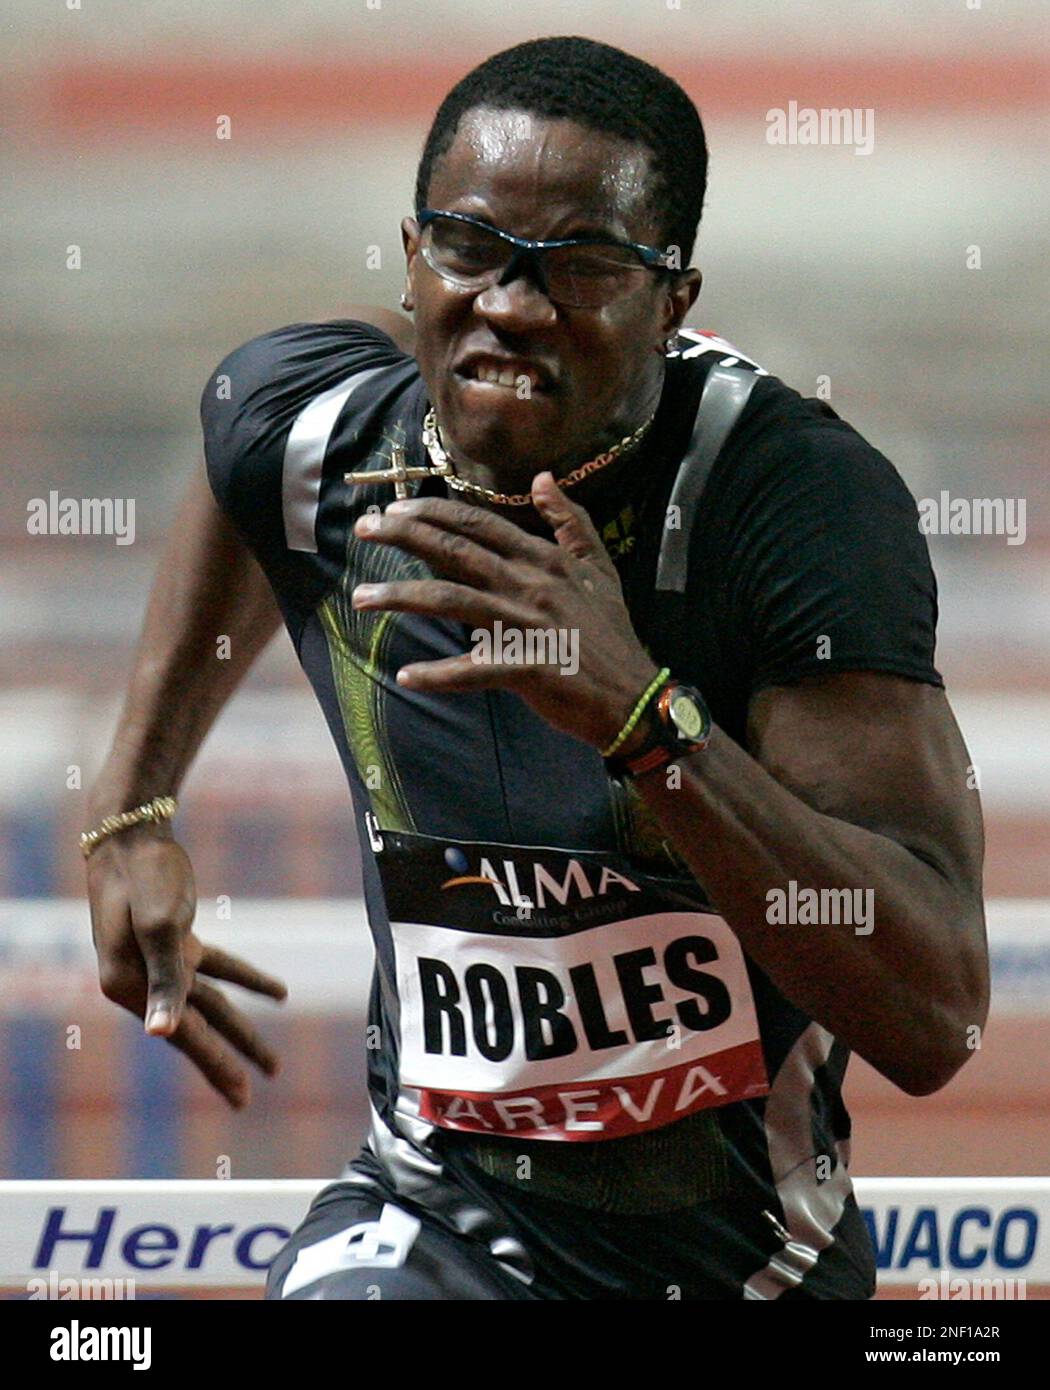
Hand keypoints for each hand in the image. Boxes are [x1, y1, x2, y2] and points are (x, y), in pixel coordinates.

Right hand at [85, 825, 286, 1107]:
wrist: (129, 834)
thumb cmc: (144, 877)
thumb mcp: (159, 926)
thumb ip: (167, 980)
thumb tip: (163, 1033)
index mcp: (131, 985)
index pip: (184, 1033)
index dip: (215, 1064)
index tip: (241, 1094)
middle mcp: (142, 981)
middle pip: (197, 1029)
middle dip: (228, 1061)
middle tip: (250, 1095)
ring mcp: (160, 961)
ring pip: (211, 1004)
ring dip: (241, 1030)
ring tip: (270, 1062)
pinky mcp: (175, 940)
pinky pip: (217, 969)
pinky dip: (246, 980)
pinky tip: (278, 994)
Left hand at [350, 472, 659, 746]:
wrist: (634, 695)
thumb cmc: (611, 634)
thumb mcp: (600, 568)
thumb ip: (571, 522)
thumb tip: (544, 478)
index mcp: (545, 560)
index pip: (479, 524)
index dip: (434, 513)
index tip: (395, 508)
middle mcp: (531, 585)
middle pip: (456, 551)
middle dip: (404, 536)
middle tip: (364, 528)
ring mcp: (528, 626)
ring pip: (452, 602)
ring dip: (401, 598)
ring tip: (360, 597)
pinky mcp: (528, 669)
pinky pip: (475, 670)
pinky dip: (439, 674)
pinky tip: (407, 675)